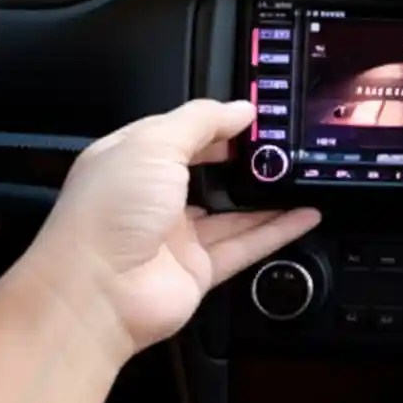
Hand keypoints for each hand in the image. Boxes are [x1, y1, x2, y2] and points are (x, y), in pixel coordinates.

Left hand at [26, 99, 320, 360]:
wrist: (97, 293)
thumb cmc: (109, 212)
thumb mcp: (152, 144)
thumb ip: (199, 121)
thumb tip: (240, 109)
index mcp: (131, 160)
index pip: (178, 134)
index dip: (214, 123)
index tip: (253, 116)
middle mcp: (152, 198)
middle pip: (206, 173)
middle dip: (241, 160)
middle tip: (281, 146)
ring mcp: (175, 236)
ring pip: (231, 212)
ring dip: (266, 197)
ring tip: (300, 177)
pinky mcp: (197, 270)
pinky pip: (245, 246)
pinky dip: (276, 232)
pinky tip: (305, 216)